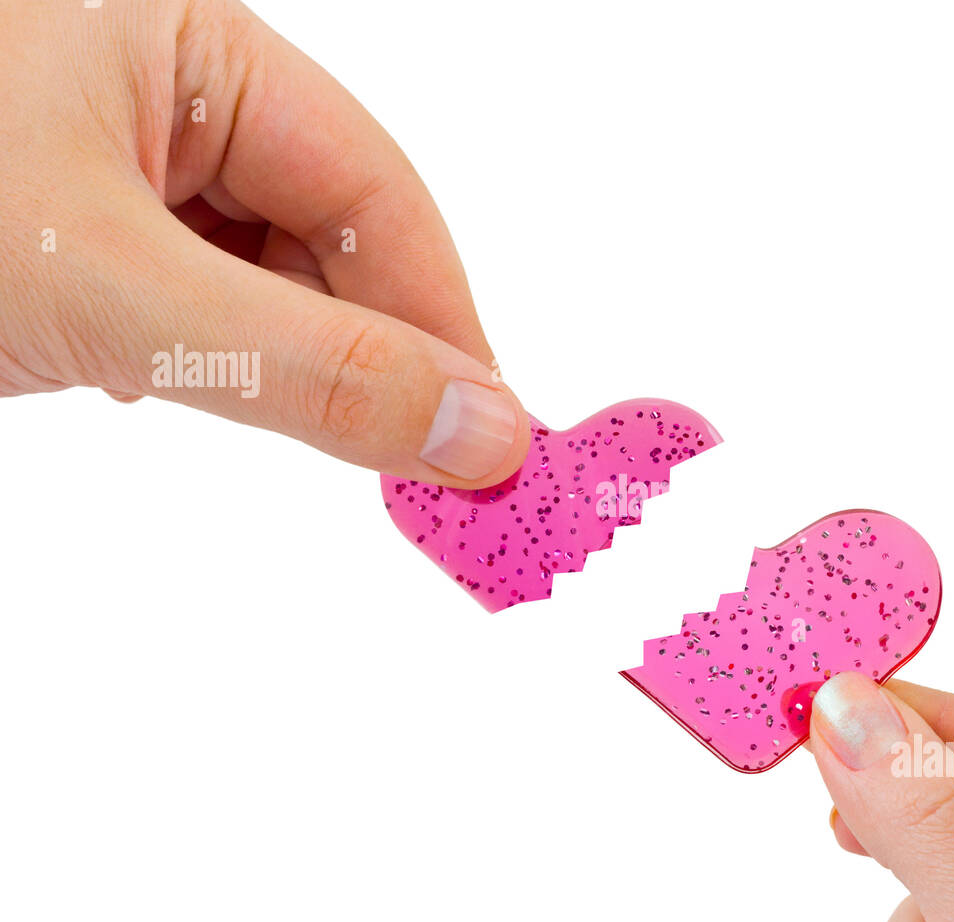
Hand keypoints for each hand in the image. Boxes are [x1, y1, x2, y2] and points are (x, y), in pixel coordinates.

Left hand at [0, 0, 528, 485]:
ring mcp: (123, 164)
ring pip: (264, 281)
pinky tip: (166, 384)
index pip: (371, 188)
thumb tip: (476, 429)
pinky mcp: (85, 235)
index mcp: (191, 41)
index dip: (439, 317)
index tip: (485, 432)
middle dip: (359, 351)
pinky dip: (209, 364)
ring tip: (259, 420)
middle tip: (408, 466)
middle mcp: (170, 92)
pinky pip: (196, 306)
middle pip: (328, 236)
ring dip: (279, 364)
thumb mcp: (112, 287)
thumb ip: (303, 365)